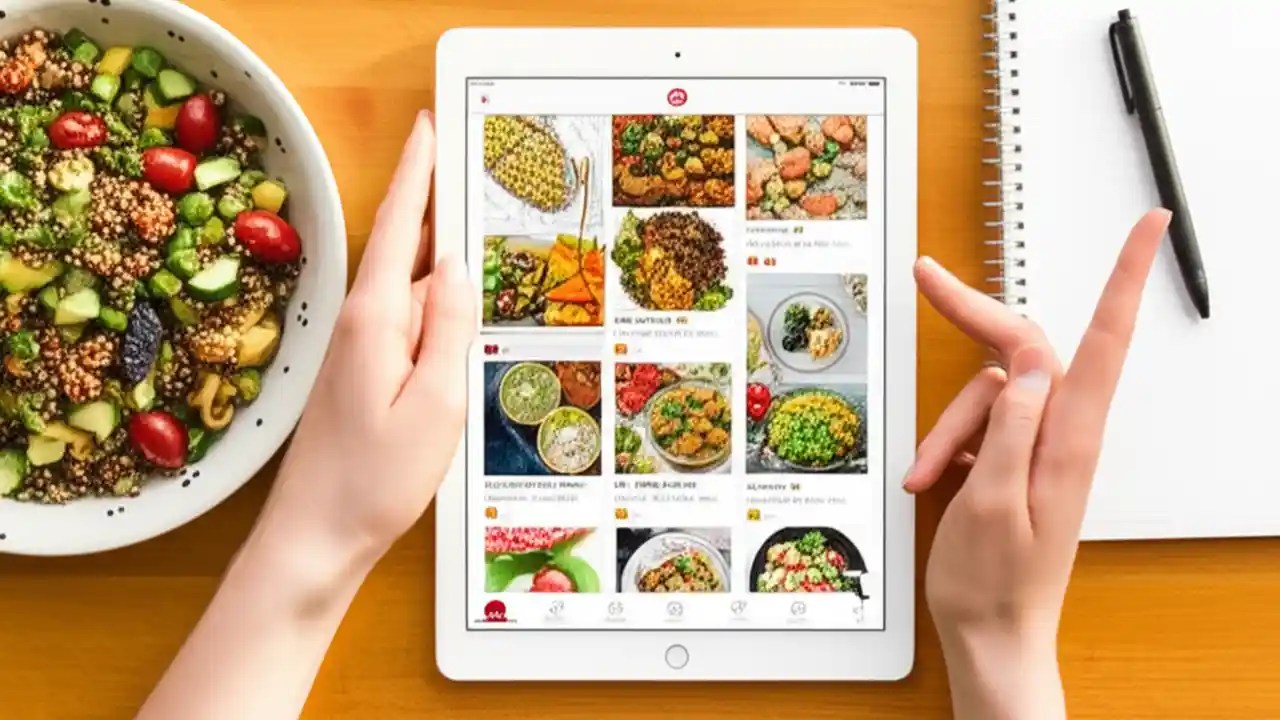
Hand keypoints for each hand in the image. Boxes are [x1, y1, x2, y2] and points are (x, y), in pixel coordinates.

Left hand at [140, 112, 472, 719]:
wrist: (314, 537)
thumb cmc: (375, 480)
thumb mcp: (435, 403)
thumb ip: (449, 326)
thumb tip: (457, 261)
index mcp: (376, 317)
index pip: (402, 224)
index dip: (419, 170)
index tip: (434, 123)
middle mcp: (362, 322)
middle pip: (407, 248)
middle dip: (442, 205)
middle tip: (485, 172)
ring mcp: (360, 349)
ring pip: (411, 287)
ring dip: (442, 258)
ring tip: (488, 233)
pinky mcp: (363, 374)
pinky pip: (408, 321)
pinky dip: (436, 304)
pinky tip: (461, 310)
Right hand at [906, 209, 1170, 718]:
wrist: (992, 635)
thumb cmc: (994, 583)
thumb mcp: (989, 502)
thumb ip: (1010, 427)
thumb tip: (1026, 363)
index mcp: (1068, 441)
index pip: (1104, 341)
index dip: (1125, 277)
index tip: (1149, 225)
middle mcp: (1062, 434)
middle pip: (1022, 350)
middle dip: (971, 317)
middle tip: (930, 280)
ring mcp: (1038, 446)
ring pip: (986, 392)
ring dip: (946, 427)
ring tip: (927, 475)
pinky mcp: (1014, 458)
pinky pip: (977, 423)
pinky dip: (947, 444)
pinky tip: (933, 477)